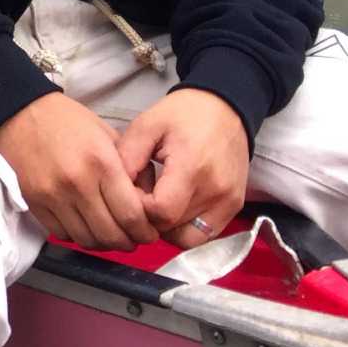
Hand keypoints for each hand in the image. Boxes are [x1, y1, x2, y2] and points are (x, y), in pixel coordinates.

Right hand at [0, 94, 159, 250]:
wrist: (21, 112)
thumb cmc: (66, 121)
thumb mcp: (107, 134)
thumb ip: (130, 168)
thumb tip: (148, 202)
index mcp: (101, 162)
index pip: (131, 215)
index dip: (145, 232)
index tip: (149, 233)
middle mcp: (78, 182)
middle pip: (111, 235)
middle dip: (128, 242)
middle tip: (133, 238)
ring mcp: (53, 195)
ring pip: (87, 240)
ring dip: (103, 244)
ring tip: (109, 234)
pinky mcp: (35, 202)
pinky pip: (62, 235)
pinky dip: (77, 236)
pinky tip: (84, 226)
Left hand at [118, 89, 249, 247]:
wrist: (225, 108)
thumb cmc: (183, 114)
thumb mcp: (146, 125)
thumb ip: (127, 157)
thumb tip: (113, 189)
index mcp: (192, 167)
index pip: (161, 212)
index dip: (138, 208)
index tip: (130, 190)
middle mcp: (215, 191)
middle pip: (172, 228)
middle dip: (149, 218)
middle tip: (142, 193)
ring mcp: (228, 203)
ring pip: (188, 238)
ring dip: (167, 226)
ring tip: (159, 199)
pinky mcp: (234, 207)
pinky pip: (205, 235)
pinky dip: (185, 227)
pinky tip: (175, 204)